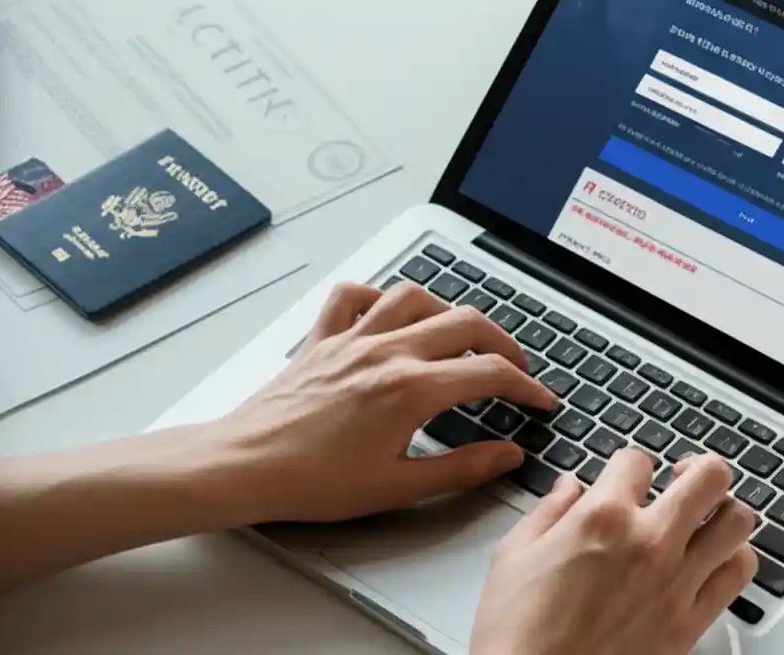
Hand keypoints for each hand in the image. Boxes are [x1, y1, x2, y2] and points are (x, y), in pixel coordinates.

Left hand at [210, 282, 557, 523]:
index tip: (540, 399)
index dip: (527, 386)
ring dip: (448, 311)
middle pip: (466, 322)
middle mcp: (385, 352)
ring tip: (461, 337)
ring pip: (416, 296)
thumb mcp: (398, 487)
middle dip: (503, 343)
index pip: (490, 373)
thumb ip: (462, 469)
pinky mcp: (323, 339)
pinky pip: (354, 296)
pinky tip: (391, 316)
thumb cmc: (310, 481)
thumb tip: (507, 456)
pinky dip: (379, 297)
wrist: (243, 466)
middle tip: (515, 368)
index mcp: (410, 390)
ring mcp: (353, 339)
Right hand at [471, 451, 758, 654]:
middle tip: (682, 479)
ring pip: (737, 520)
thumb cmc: (517, 634)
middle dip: (696, 469)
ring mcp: (676, 582)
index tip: (624, 478)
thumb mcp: (513, 556)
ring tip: (705, 518)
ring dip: (723, 512)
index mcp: (603, 518)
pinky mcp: (690, 622)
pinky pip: (738, 575)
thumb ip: (548, 512)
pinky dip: (733, 559)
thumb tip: (567, 488)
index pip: (638, 460)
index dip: (629, 465)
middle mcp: (649, 543)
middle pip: (709, 475)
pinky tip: (714, 560)